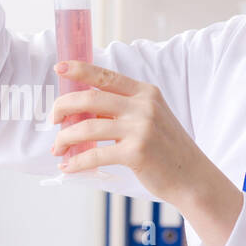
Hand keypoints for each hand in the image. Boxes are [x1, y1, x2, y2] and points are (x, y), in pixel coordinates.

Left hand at [50, 61, 245, 245]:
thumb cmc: (167, 149)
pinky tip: (68, 167)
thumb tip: (84, 110)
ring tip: (57, 148)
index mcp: (145, 92)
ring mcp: (140, 129)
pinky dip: (76, 162)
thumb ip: (122, 109)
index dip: (79, 69)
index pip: (106, 75)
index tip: (59, 67)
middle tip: (53, 120)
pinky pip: (95, 154)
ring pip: (87, 128)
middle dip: (63, 107)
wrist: (192, 177)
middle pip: (89, 99)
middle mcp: (143, 106)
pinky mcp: (136, 153)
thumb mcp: (151, 118)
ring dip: (65, 139)